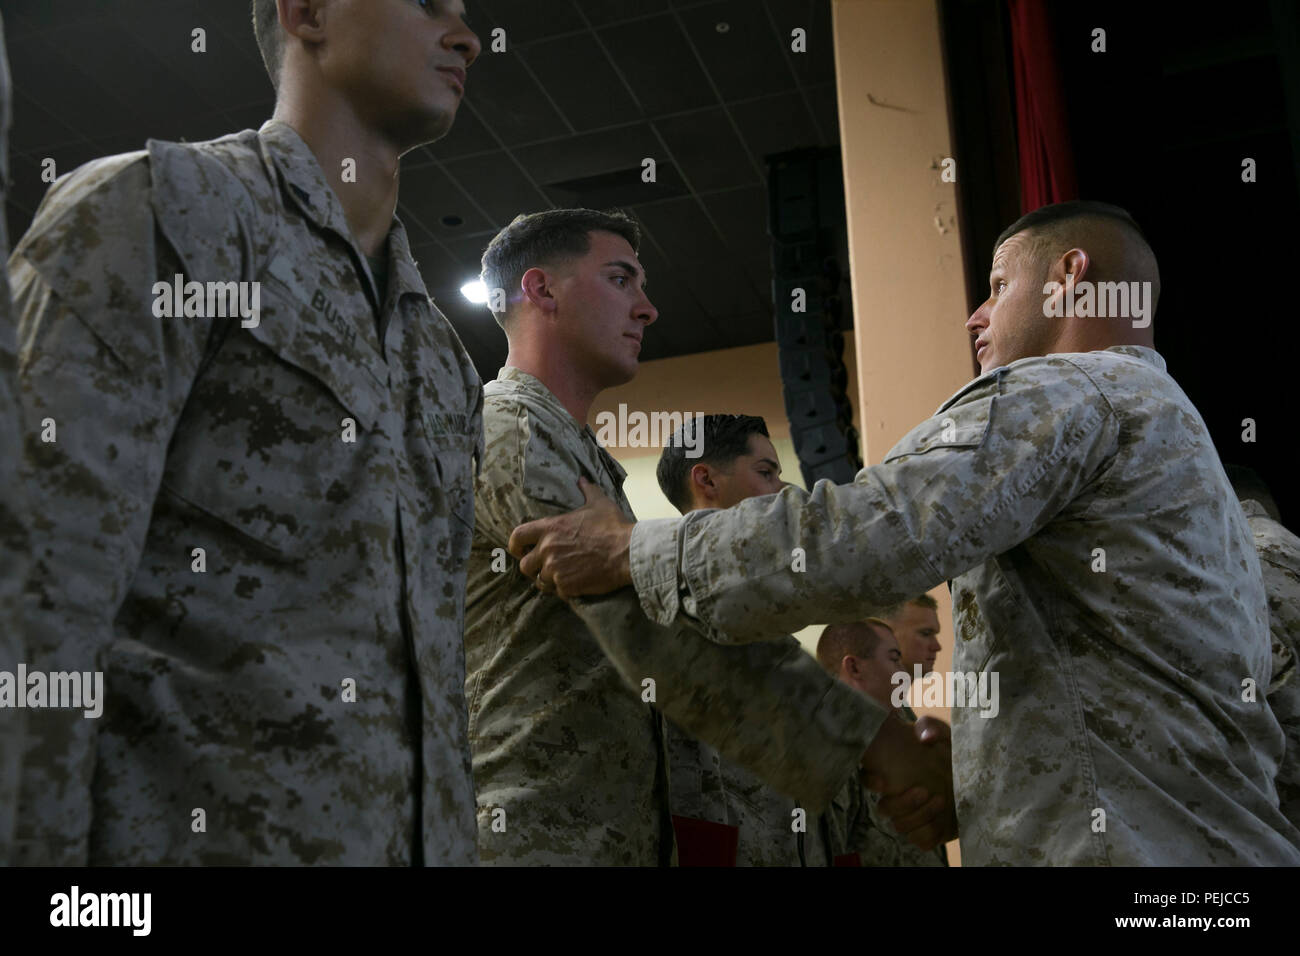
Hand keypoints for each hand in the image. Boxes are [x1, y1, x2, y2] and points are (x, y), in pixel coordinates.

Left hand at [509, 477, 634, 598]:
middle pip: (524, 565)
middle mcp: (548, 549)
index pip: (517, 536)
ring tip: (561, 577)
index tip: (520, 550)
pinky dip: (564, 590)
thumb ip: (587, 490)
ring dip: (548, 580)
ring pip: (540, 581)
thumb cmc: (612, 526)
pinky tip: (575, 584)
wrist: (626, 552)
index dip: (515, 545)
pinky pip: (557, 592)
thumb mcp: (599, 503)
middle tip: (544, 567)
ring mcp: (555, 569)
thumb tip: (582, 479)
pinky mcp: (566, 586)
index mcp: (550, 528)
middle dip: (532, 568)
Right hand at [861, 714, 957, 849]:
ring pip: (900, 825)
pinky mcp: (929, 832)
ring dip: (918, 815)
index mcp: (894, 774)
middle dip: (901, 803)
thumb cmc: (952, 754)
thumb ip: (931, 727)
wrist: (978, 780)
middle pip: (884, 808)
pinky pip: (920, 840)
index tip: (883, 782)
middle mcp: (899, 797)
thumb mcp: (944, 735)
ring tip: (940, 799)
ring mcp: (913, 816)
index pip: (869, 780)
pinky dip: (929, 831)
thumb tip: (924, 737)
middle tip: (923, 790)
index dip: (871, 782)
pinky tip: (943, 817)